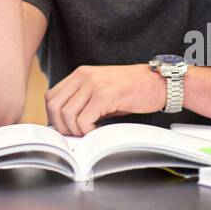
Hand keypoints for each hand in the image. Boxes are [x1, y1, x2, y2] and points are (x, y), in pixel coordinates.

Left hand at [45, 64, 167, 135]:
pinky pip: (83, 120)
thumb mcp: (103, 91)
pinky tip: (98, 131)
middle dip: (61, 126)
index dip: (54, 116)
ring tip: (88, 134)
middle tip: (75, 135)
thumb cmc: (134, 90)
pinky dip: (88, 131)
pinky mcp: (104, 96)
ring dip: (75, 130)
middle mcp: (83, 76)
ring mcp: (93, 85)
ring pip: (67, 114)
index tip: (65, 128)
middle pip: (54, 106)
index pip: (51, 96)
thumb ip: (84, 102)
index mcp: (81, 74)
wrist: (159, 83)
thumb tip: (67, 124)